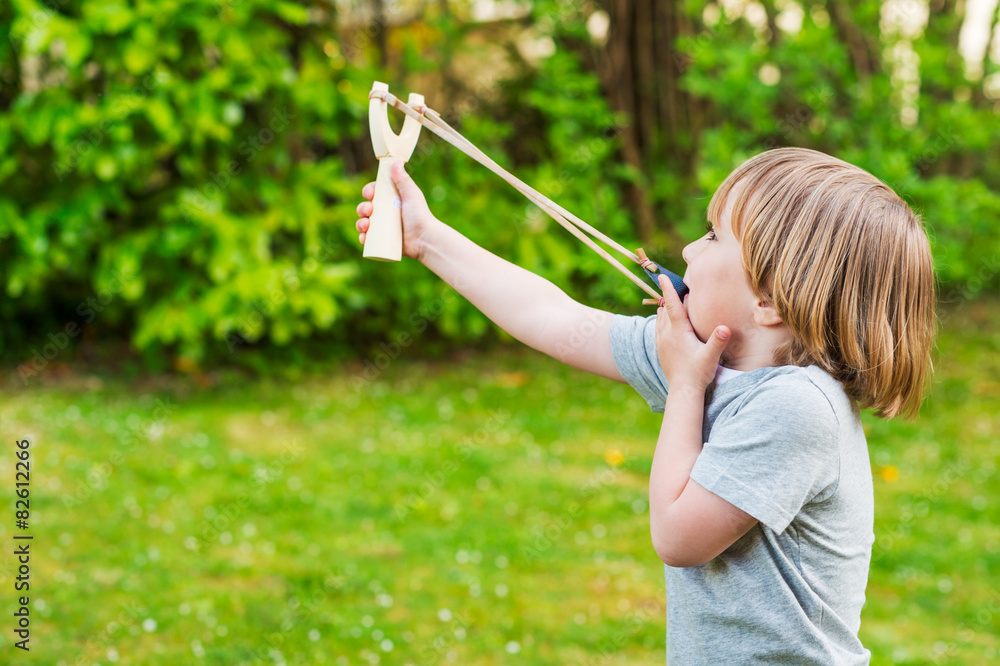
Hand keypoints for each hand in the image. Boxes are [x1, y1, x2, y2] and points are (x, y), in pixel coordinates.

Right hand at [355, 161, 439, 262]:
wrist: (424, 240)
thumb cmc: (420, 216)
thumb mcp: (411, 195)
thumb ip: (403, 180)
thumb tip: (395, 161)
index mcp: (392, 200)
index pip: (375, 192)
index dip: (369, 192)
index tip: (370, 194)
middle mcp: (386, 213)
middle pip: (366, 207)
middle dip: (362, 208)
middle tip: (369, 210)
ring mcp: (383, 227)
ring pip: (364, 223)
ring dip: (360, 223)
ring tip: (366, 225)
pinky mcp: (382, 241)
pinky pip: (367, 239)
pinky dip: (363, 237)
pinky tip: (364, 236)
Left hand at [655, 274, 730, 393]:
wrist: (682, 391)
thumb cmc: (698, 373)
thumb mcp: (710, 357)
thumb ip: (717, 341)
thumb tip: (724, 327)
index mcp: (678, 332)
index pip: (672, 306)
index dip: (668, 289)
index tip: (662, 276)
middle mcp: (667, 335)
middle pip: (665, 310)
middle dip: (668, 296)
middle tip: (671, 284)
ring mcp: (662, 342)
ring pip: (659, 320)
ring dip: (664, 309)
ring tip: (667, 300)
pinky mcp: (660, 350)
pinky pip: (658, 329)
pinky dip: (660, 321)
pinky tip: (663, 320)